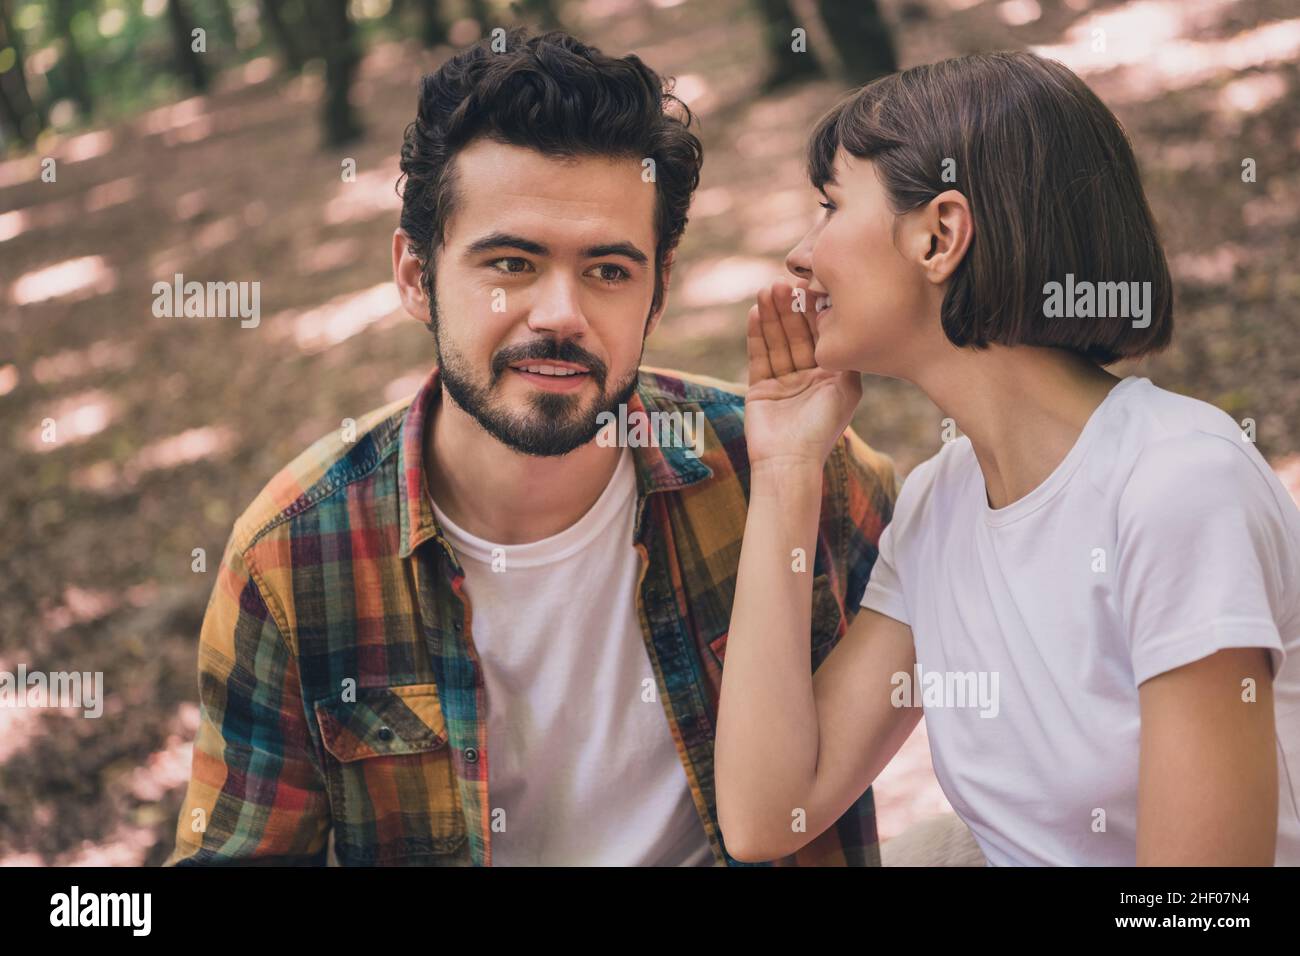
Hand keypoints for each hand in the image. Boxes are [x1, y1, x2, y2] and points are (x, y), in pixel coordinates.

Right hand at [744, 279, 862, 470]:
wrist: (789, 460)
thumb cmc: (822, 428)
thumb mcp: (845, 388)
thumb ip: (845, 356)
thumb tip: (848, 322)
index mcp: (830, 375)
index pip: (821, 336)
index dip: (815, 311)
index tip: (810, 286)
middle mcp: (807, 375)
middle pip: (797, 334)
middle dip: (790, 309)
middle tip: (783, 282)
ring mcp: (783, 380)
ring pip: (777, 341)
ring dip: (772, 316)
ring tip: (766, 291)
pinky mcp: (760, 387)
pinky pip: (759, 355)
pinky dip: (757, 334)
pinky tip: (755, 314)